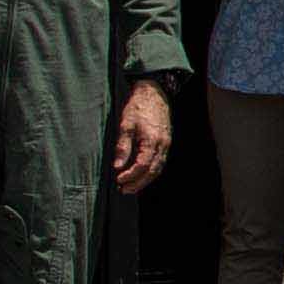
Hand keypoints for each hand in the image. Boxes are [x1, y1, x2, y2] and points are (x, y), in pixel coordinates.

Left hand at [109, 80, 173, 194]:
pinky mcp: (166, 143)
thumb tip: (117, 166)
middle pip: (152, 172)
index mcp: (152, 141)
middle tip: (124, 190)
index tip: (118, 180)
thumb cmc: (138, 107)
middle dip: (138, 183)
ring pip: (158, 169)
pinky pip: (160, 162)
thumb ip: (122, 146)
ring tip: (131, 186)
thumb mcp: (125, 124)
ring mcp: (166, 144)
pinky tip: (141, 174)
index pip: (142, 166)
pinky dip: (151, 172)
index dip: (131, 176)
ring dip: (145, 180)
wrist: (153, 93)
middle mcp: (162, 145)